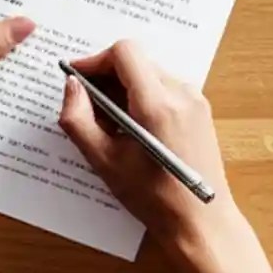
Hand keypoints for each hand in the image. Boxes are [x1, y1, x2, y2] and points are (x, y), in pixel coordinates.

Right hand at [58, 40, 235, 244]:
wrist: (200, 221)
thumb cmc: (152, 197)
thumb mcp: (104, 161)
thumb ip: (78, 119)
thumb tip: (72, 86)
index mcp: (157, 103)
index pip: (125, 52)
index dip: (95, 60)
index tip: (76, 78)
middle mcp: (181, 93)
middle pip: (137, 61)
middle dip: (107, 75)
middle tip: (86, 104)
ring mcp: (195, 99)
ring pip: (150, 73)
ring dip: (125, 86)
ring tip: (108, 121)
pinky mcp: (201, 109)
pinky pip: (165, 87)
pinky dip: (143, 96)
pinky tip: (132, 126)